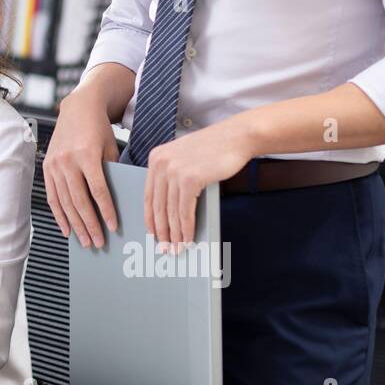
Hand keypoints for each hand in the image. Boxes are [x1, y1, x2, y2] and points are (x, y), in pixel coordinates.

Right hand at [43, 84, 120, 247]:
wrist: (77, 108)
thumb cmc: (98, 129)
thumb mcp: (110, 148)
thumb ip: (110, 174)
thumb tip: (112, 204)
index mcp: (87, 155)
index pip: (98, 191)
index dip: (106, 212)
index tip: (114, 228)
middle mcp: (68, 161)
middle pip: (79, 201)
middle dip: (90, 225)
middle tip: (98, 243)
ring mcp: (54, 165)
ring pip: (65, 202)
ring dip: (75, 225)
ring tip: (85, 241)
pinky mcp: (47, 167)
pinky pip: (53, 196)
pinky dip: (59, 215)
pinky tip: (67, 229)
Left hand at [144, 119, 253, 252]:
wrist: (236, 137)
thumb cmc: (214, 149)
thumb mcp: (184, 158)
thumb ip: (172, 176)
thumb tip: (169, 209)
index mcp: (156, 158)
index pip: (148, 195)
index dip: (151, 218)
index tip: (153, 233)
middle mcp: (161, 163)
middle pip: (157, 206)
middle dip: (162, 231)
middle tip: (165, 247)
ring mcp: (174, 171)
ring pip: (171, 211)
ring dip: (175, 233)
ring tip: (179, 247)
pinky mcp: (190, 179)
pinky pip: (185, 211)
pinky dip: (186, 228)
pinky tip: (189, 238)